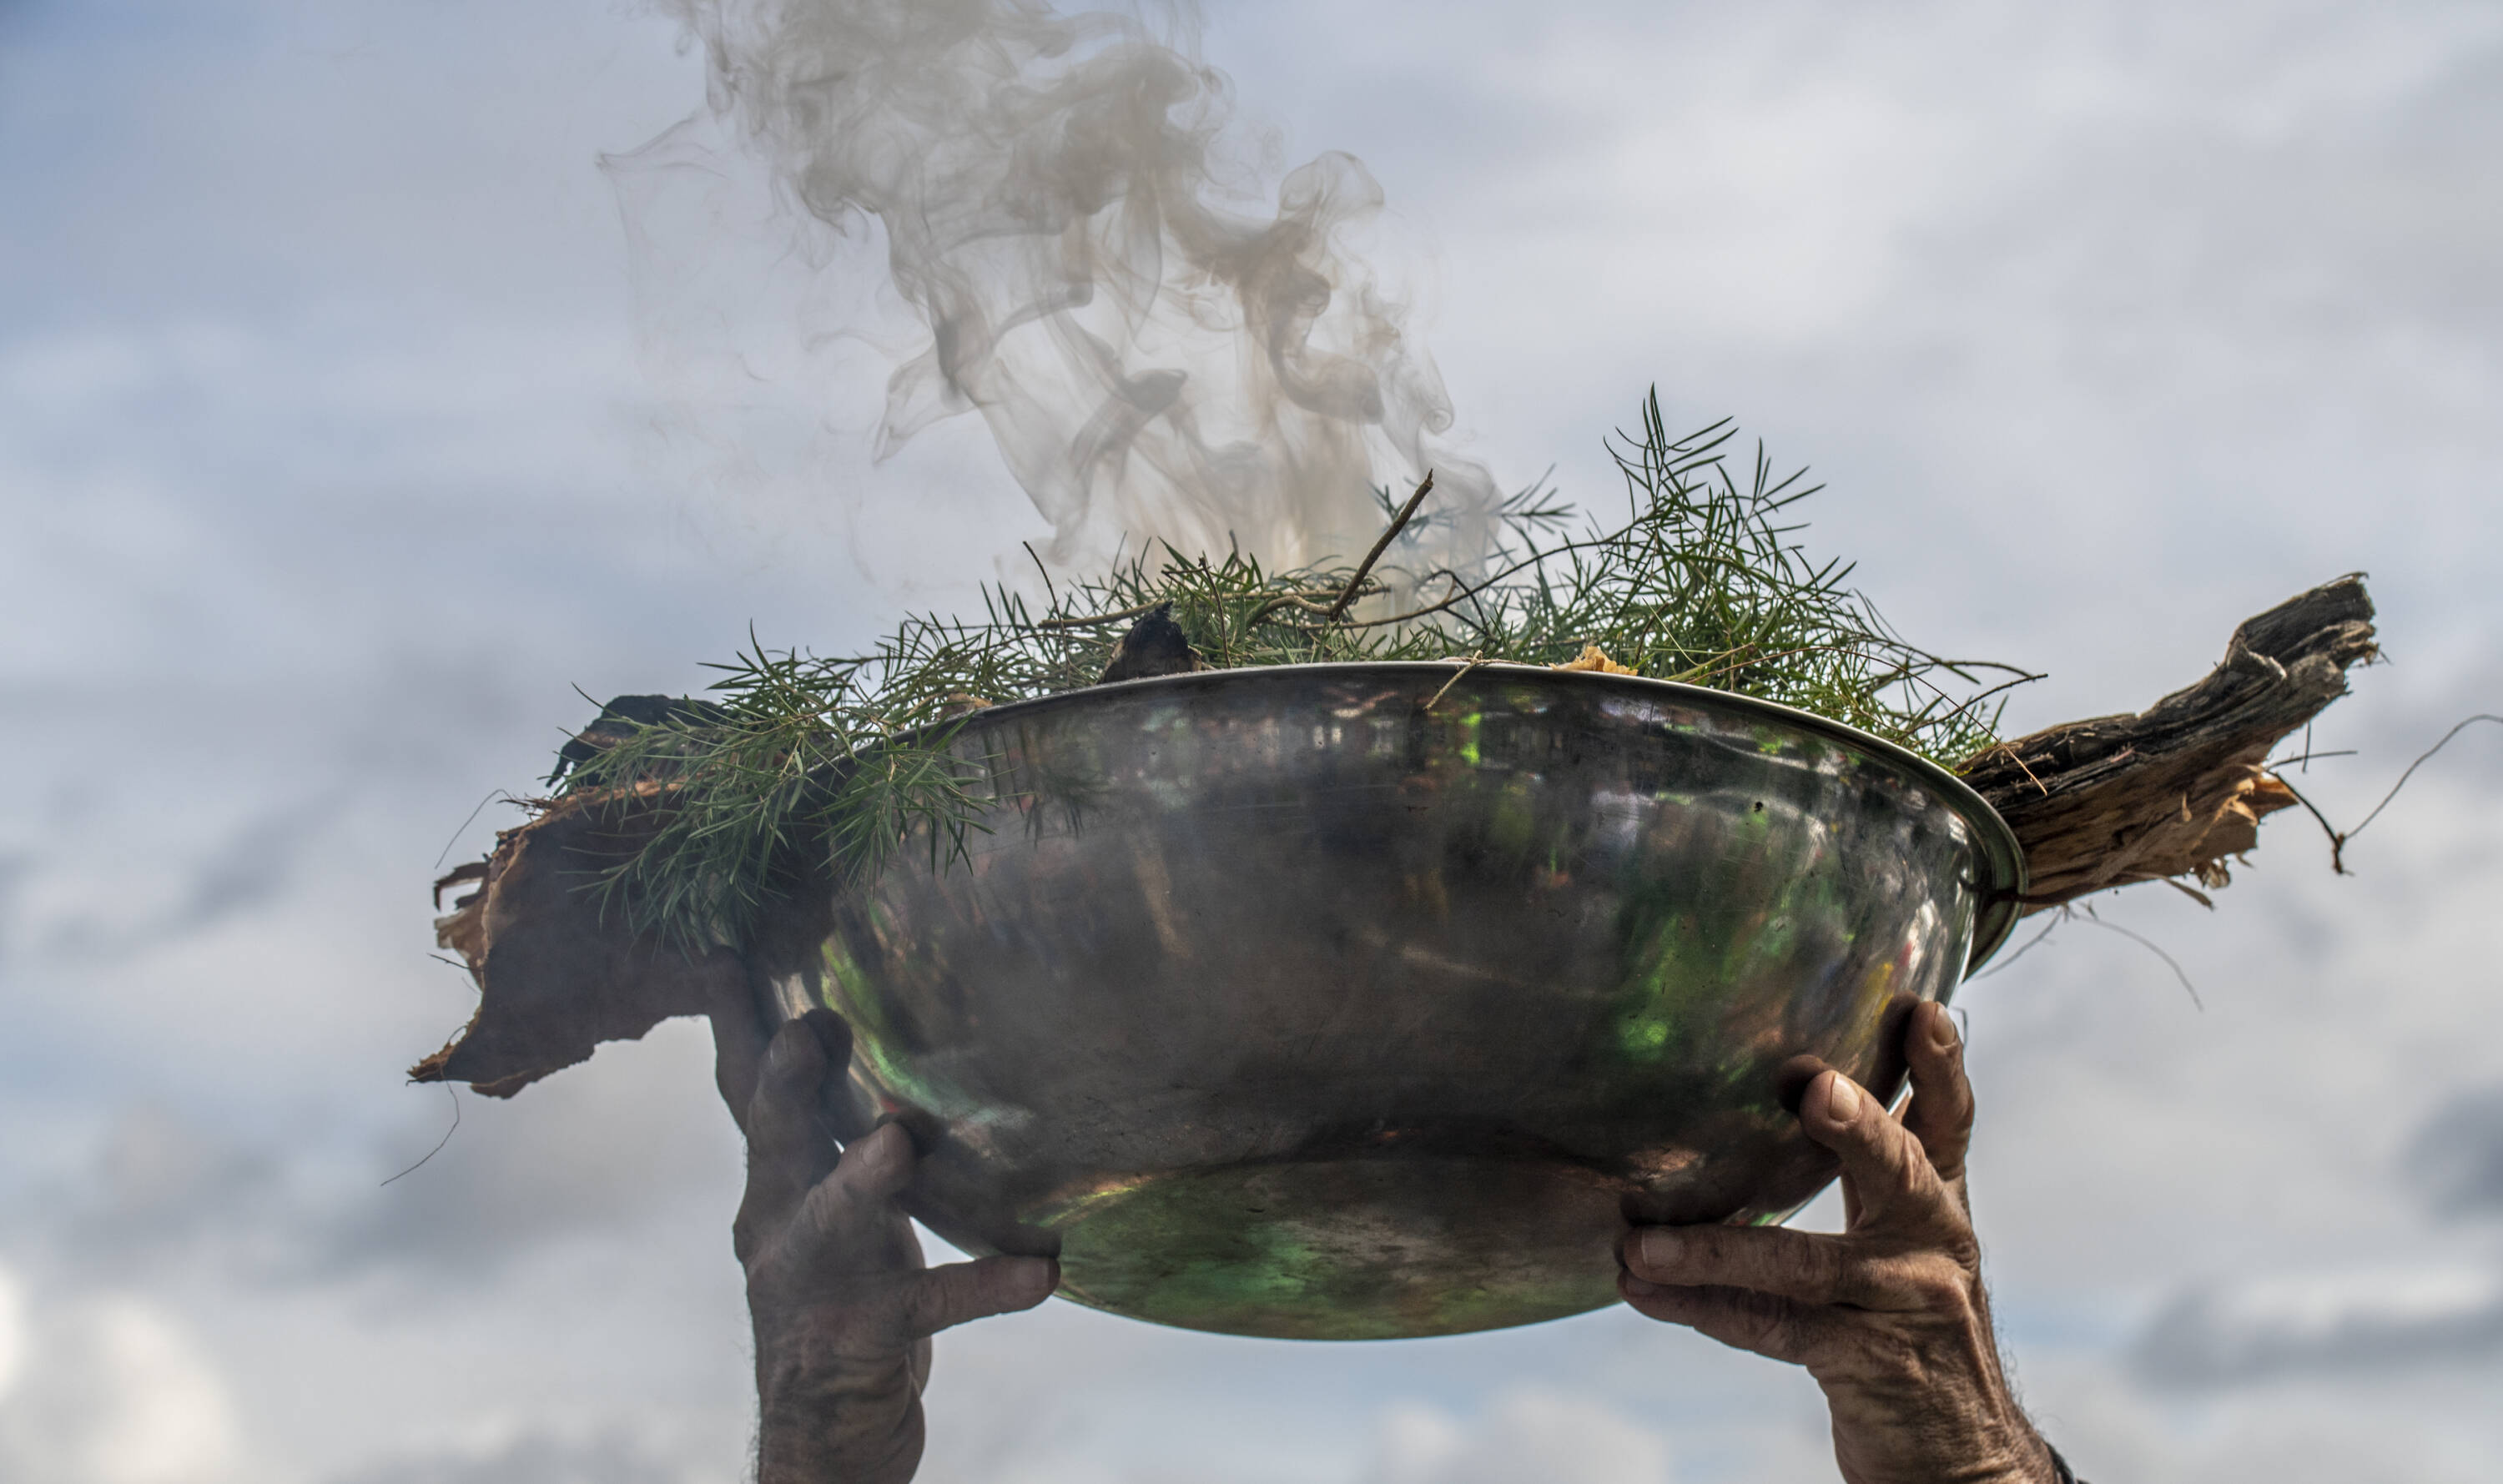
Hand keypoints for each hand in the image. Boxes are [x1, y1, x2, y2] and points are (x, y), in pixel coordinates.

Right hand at [710, 1002, 1057, 1483]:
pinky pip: (934, 1303)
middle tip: (804, 1028)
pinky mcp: (866, 1337)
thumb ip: (841, 1142)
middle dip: (785, 1084)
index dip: (736, 1024)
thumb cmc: (841, 1301)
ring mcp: (817, 1284)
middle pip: (774, 1142)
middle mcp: (778, 1228)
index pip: (745, 1095)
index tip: (725, 950)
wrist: (823, 1437)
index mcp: (771, 1189)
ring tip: (898, 1142)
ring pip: (835, 1220)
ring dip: (864, 1180)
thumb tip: (885, 1048)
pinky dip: (990, 1285)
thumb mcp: (829, 1214)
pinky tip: (1043, 1272)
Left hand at [1618, 1001, 2059, 1483]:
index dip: (1939, 1066)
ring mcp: (1906, 1306)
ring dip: (1711, 1250)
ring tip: (1638, 1244)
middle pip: (1899, 1170)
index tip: (1920, 1008)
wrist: (1958, 1452)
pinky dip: (1702, 1309)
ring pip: (1805, 1264)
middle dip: (1856, 1126)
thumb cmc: (1907, 1324)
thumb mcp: (1903, 1243)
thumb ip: (1872, 1175)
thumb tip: (1803, 1078)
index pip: (1947, 1122)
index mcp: (1939, 1202)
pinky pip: (1773, 1327)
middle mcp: (1935, 1243)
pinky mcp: (1868, 1364)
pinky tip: (1643, 1292)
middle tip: (1812, 1087)